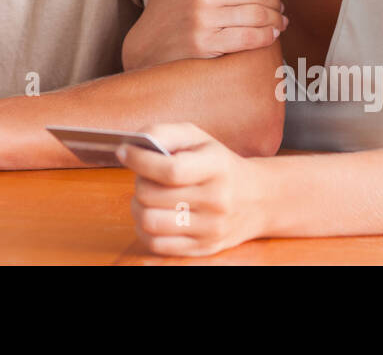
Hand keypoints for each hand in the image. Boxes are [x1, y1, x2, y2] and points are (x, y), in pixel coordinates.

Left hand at [116, 122, 266, 255]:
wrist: (258, 199)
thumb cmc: (219, 163)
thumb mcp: (198, 138)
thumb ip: (164, 133)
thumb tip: (130, 146)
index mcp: (217, 167)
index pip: (170, 170)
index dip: (140, 161)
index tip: (124, 152)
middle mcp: (216, 200)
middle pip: (152, 195)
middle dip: (139, 181)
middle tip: (144, 175)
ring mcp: (210, 228)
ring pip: (150, 221)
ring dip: (137, 206)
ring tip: (146, 196)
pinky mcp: (203, 248)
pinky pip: (157, 244)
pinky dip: (144, 228)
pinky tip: (152, 213)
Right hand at [122, 0, 286, 69]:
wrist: (144, 46)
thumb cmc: (163, 6)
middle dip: (275, 1)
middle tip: (280, 8)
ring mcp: (204, 20)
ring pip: (257, 15)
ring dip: (276, 19)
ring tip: (280, 22)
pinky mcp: (207, 44)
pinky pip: (248, 38)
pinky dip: (267, 36)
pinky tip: (272, 35)